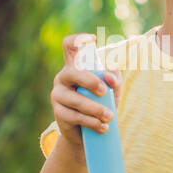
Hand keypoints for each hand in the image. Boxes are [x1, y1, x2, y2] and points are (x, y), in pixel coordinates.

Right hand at [50, 33, 122, 148]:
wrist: (87, 133)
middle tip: (104, 91)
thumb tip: (109, 77)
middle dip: (90, 81)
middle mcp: (63, 77)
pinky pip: (75, 116)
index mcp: (75, 66)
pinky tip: (103, 127)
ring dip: (95, 109)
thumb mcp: (111, 90)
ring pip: (76, 99)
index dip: (78, 39)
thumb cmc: (100, 103)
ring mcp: (58, 95)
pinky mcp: (59, 114)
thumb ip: (114, 79)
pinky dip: (92, 122)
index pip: (70, 46)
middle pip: (74, 72)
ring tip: (110, 117)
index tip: (92, 40)